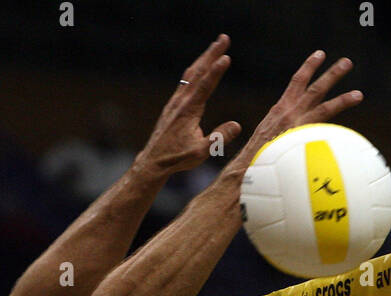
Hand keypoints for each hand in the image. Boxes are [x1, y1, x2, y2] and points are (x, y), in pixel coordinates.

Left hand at [138, 35, 242, 176]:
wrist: (153, 162)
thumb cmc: (176, 159)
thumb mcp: (200, 153)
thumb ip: (218, 138)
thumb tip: (237, 125)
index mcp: (188, 111)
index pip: (205, 86)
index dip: (216, 71)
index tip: (226, 57)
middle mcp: (180, 102)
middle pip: (198, 72)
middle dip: (211, 54)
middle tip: (224, 38)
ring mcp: (175, 102)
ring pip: (191, 74)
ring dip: (204, 59)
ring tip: (215, 47)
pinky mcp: (173, 106)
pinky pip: (185, 82)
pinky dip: (195, 70)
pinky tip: (199, 67)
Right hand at [232, 50, 362, 168]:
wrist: (243, 170)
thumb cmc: (250, 162)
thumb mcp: (264, 142)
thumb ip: (277, 136)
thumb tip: (285, 142)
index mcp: (278, 112)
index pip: (296, 83)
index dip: (308, 68)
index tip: (319, 55)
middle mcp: (288, 113)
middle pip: (314, 88)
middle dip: (332, 74)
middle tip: (347, 63)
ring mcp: (295, 124)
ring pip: (324, 104)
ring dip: (343, 97)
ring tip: (359, 94)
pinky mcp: (300, 136)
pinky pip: (325, 124)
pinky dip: (337, 118)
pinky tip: (348, 126)